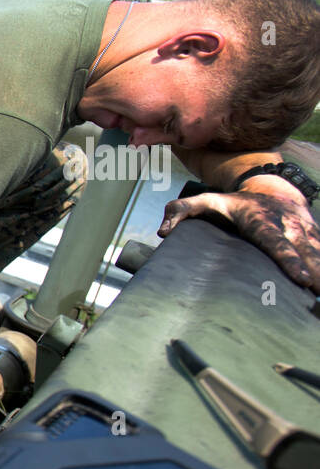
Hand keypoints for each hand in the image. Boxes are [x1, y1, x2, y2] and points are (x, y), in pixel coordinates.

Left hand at [158, 180, 319, 291]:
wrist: (273, 188)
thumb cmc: (234, 203)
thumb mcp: (205, 201)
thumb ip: (181, 211)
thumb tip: (163, 231)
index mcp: (262, 222)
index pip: (276, 243)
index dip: (289, 260)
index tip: (302, 279)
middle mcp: (289, 227)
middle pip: (306, 253)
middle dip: (316, 272)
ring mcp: (306, 233)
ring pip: (319, 255)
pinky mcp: (316, 239)